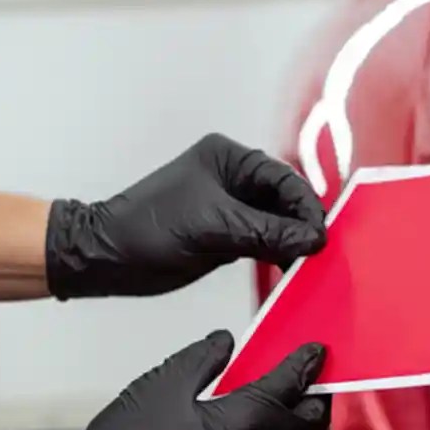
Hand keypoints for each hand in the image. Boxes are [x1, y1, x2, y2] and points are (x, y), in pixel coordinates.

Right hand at [9, 331, 328, 429]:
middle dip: (311, 398)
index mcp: (244, 425)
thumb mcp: (162, 383)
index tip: (316, 351)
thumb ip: (204, 358)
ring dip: (291, 427)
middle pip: (306, 426)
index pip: (293, 387)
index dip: (308, 364)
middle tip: (306, 376)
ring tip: (280, 403)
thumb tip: (228, 343)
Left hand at [45, 134, 325, 298]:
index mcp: (229, 158)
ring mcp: (231, 207)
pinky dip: (276, 255)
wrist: (107, 258)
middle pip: (285, 201)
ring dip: (291, 244)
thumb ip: (267, 232)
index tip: (321, 236)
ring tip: (304, 266)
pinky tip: (286, 270)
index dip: (307, 208)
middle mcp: (233, 178)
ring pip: (277, 224)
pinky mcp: (227, 234)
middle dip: (302, 226)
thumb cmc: (145, 229)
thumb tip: (312, 238)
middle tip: (319, 254)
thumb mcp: (214, 227)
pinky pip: (263, 242)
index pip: (285, 180)